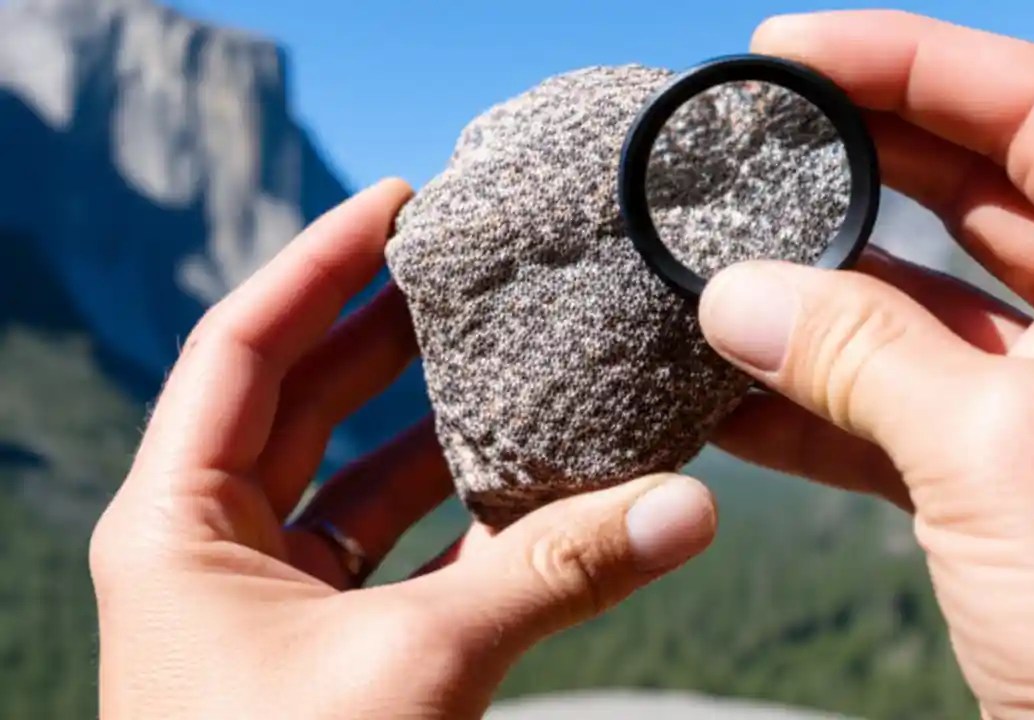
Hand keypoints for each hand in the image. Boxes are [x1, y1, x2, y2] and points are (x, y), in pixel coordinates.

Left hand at [90, 180, 715, 718]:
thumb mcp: (417, 667)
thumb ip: (553, 576)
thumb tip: (690, 504)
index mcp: (175, 523)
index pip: (241, 346)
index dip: (319, 263)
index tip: (399, 202)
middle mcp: (207, 550)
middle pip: (299, 398)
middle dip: (382, 329)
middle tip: (465, 264)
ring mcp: (265, 603)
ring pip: (350, 478)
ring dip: (427, 422)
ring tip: (506, 354)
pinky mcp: (323, 653)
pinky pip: (389, 552)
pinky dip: (451, 516)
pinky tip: (519, 477)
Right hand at [703, 12, 1033, 718]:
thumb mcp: (996, 453)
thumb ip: (857, 350)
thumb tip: (731, 294)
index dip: (905, 62)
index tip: (786, 51)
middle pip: (978, 189)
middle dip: (853, 164)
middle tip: (741, 138)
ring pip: (930, 303)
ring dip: (822, 290)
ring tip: (718, 261)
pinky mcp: (1019, 472)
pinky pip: (907, 402)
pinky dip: (823, 394)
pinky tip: (732, 385)